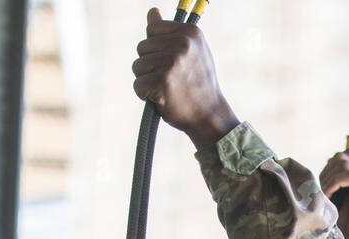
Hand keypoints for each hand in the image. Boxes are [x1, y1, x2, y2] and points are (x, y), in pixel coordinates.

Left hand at [131, 7, 238, 147]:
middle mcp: (182, 44)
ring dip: (147, 80)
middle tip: (171, 80)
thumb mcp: (191, 52)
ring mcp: (172, 62)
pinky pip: (138, 84)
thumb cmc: (198, 85)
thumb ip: (170, 33)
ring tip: (168, 89)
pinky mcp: (162, 81)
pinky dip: (145, 95)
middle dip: (150, 66)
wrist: (210, 116)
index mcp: (190, 32)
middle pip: (142, 47)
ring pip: (138, 66)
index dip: (156, 48)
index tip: (172, 63)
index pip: (152, 29)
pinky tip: (161, 99)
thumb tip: (152, 12)